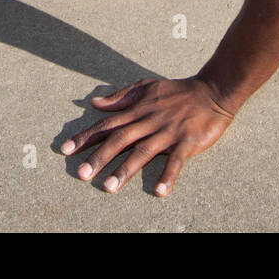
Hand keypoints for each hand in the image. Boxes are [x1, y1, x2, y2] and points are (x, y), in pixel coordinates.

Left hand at [59, 76, 235, 196]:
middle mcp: (149, 121)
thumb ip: (121, 97)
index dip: (86, 137)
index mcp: (138, 109)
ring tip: (109, 187)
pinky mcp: (187, 141)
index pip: (107, 124)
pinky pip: (176, 160)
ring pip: (143, 151)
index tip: (65, 150)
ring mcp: (168, 132)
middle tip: (82, 174)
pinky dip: (168, 175)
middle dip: (100, 156)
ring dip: (125, 169)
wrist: (212, 91)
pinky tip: (159, 192)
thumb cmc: (177, 91)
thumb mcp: (146, 87)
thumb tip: (95, 103)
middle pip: (120, 139)